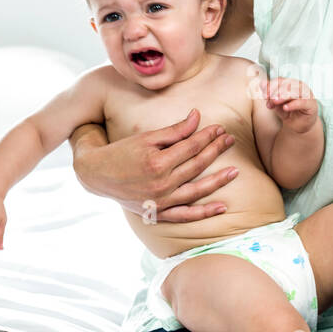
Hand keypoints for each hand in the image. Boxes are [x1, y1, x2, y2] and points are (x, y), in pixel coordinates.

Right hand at [72, 109, 238, 223]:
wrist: (97, 175)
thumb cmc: (121, 152)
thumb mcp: (146, 138)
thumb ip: (174, 130)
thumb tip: (197, 116)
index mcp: (158, 162)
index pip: (191, 147)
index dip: (207, 136)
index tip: (220, 129)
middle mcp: (161, 184)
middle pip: (197, 165)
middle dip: (216, 151)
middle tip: (230, 141)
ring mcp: (161, 201)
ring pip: (196, 191)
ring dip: (218, 181)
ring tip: (235, 171)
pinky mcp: (158, 213)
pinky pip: (186, 215)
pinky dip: (204, 213)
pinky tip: (221, 207)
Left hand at [262, 76, 317, 132]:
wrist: (299, 125)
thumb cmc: (288, 112)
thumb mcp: (276, 105)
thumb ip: (270, 96)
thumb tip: (261, 84)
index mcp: (291, 84)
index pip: (280, 80)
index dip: (271, 86)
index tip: (264, 94)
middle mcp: (300, 86)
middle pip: (287, 84)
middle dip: (276, 91)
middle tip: (269, 99)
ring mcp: (307, 94)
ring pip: (295, 91)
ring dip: (283, 96)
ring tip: (275, 101)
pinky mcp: (311, 104)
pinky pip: (302, 102)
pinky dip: (293, 104)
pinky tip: (285, 108)